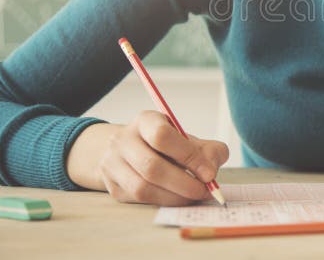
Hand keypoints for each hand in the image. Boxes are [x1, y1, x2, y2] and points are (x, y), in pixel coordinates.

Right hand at [98, 110, 228, 205]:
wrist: (130, 151)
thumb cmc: (166, 144)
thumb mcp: (188, 139)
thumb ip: (208, 150)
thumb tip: (210, 170)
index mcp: (145, 121)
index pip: (162, 136)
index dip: (188, 156)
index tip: (208, 173)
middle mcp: (123, 140)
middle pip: (151, 166)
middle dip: (184, 183)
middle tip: (205, 191)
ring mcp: (113, 164)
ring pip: (143, 188)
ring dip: (174, 197)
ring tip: (193, 196)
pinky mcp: (113, 187)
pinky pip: (140, 200)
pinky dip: (164, 202)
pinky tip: (178, 198)